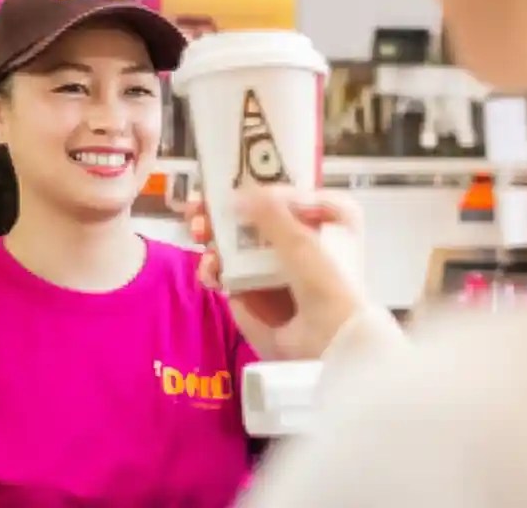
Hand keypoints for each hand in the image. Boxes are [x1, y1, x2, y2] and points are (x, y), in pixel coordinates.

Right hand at [186, 186, 366, 360]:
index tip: (235, 182)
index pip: (289, 191)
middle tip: (199, 205)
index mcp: (327, 217)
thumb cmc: (327, 286)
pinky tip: (211, 271)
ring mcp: (273, 266)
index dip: (260, 185)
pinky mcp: (251, 292)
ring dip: (211, 234)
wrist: (328, 343)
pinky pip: (225, 271)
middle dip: (223, 208)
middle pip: (254, 213)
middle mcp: (301, 237)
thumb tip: (236, 191)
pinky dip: (213, 268)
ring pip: (234, 240)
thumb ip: (268, 212)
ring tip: (198, 232)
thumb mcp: (300, 241)